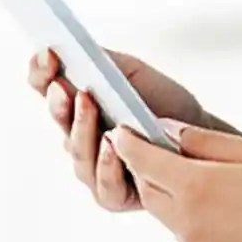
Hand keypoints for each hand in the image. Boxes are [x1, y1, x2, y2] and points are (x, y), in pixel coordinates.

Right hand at [25, 48, 209, 211]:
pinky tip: (113, 146)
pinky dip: (106, 165)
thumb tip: (72, 48)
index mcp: (79, 102)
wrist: (200, 137)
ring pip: (77, 152)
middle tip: (65, 87)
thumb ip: (102, 62)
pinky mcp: (115, 194)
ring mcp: (95, 166)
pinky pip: (103, 185)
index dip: (41, 71)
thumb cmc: (164, 104)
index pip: (47, 86)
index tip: (47, 54)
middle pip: (58, 119)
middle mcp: (81, 135)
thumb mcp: (132, 73)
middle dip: (58, 103)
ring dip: (81, 129)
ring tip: (90, 107)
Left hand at [112, 123, 241, 241]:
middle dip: (157, 175)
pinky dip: (212, 239)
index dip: (128, 144)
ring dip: (191, 209)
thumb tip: (169, 132)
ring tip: (239, 203)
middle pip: (153, 195)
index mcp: (199, 188)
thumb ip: (206, 141)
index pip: (144, 161)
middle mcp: (190, 228)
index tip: (120, 134)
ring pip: (178, 226)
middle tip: (181, 161)